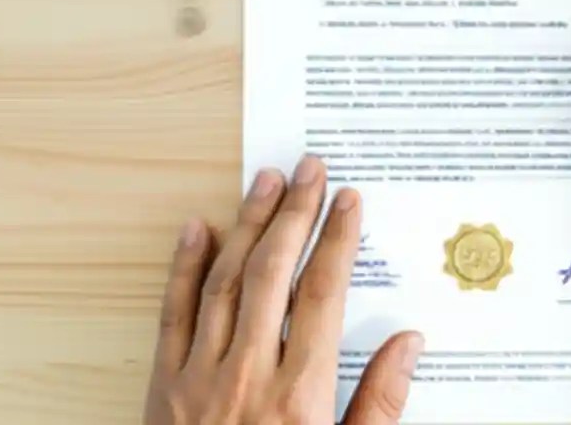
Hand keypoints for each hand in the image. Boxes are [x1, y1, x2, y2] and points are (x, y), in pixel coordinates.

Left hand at [143, 156, 424, 424]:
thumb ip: (379, 405)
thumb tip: (408, 343)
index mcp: (299, 397)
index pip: (323, 295)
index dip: (338, 240)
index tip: (349, 201)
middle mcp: (247, 376)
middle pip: (274, 272)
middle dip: (294, 213)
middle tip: (309, 169)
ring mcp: (198, 378)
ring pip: (225, 281)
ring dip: (246, 225)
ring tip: (264, 181)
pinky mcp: (163, 387)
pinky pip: (172, 314)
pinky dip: (184, 268)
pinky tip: (196, 230)